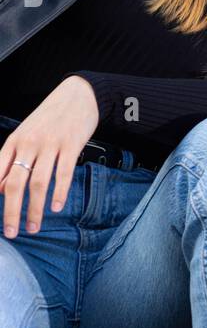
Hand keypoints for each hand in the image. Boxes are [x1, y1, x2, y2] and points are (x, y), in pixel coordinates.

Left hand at [0, 76, 99, 237]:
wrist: (78, 95)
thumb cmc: (50, 118)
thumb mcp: (25, 136)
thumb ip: (13, 161)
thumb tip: (2, 190)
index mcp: (14, 142)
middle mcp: (29, 144)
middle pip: (15, 183)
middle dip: (12, 212)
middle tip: (11, 232)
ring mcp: (50, 144)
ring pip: (38, 182)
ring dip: (35, 209)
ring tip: (34, 227)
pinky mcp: (71, 145)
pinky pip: (64, 173)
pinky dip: (59, 193)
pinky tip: (56, 207)